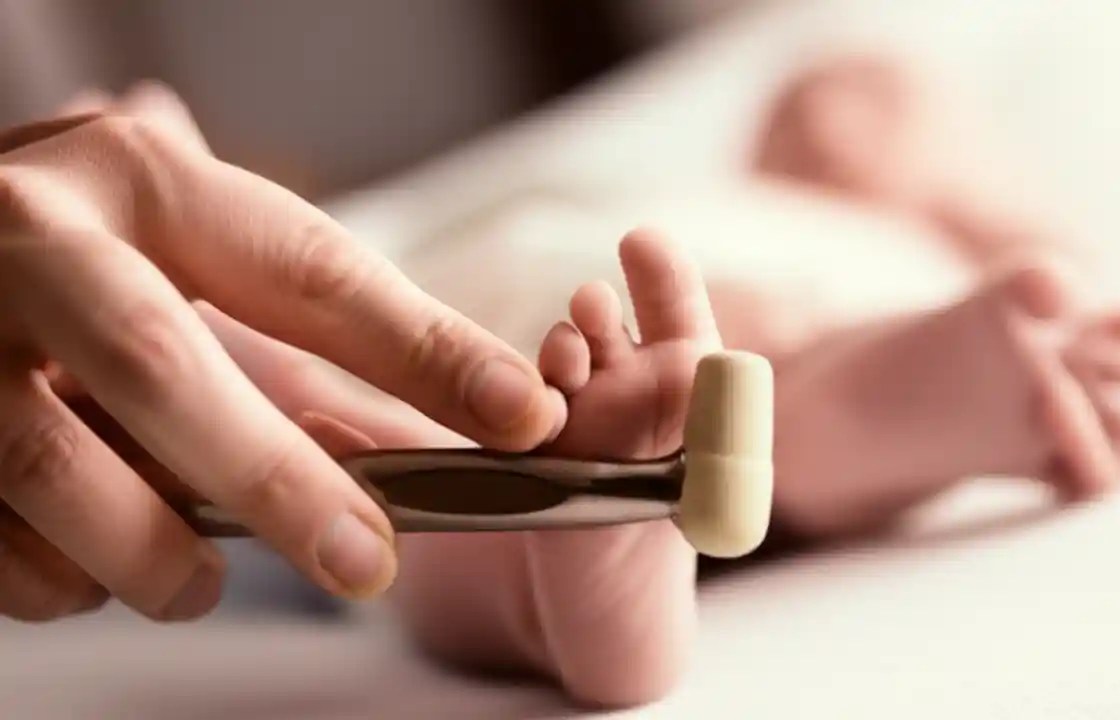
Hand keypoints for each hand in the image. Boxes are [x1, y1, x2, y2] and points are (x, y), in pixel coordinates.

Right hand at [0, 83, 564, 622]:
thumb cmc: (103, 256)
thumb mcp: (199, 258)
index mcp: (144, 181)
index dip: (425, 352)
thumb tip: (464, 426)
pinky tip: (92, 562)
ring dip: (152, 554)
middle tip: (366, 561)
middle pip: (162, 365)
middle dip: (279, 479)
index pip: (310, 273)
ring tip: (202, 579)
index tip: (522, 416)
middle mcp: (34, 237)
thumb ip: (308, 341)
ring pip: (49, 469)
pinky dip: (61, 579)